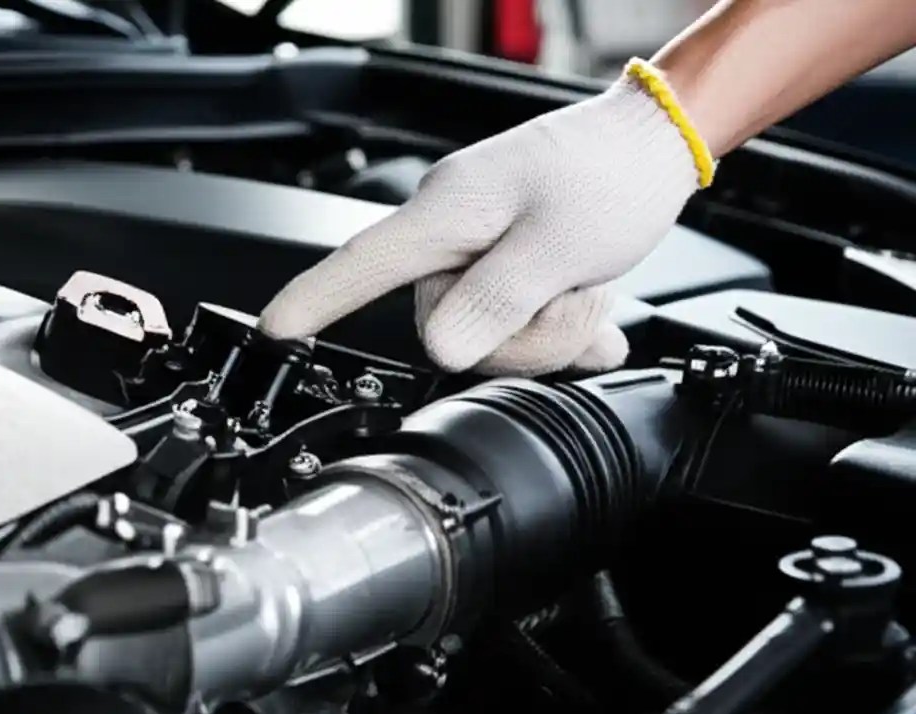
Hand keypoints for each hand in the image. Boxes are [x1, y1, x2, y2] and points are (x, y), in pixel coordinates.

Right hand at [258, 76, 701, 375]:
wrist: (658, 142)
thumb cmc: (612, 174)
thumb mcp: (559, 246)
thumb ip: (495, 302)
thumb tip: (440, 350)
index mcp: (446, 215)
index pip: (361, 264)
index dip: (315, 300)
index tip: (277, 332)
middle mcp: (449, 231)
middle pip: (445, 328)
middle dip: (519, 338)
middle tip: (573, 302)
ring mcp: (476, 247)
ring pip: (483, 333)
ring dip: (545, 331)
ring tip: (586, 291)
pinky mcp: (503, 261)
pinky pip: (509, 319)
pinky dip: (552, 326)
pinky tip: (587, 309)